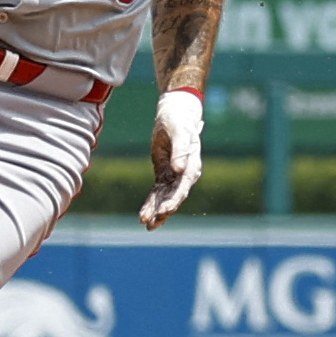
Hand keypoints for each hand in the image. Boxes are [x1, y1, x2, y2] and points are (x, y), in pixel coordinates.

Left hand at [139, 89, 203, 229]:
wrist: (176, 112)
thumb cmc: (178, 120)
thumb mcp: (178, 132)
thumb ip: (180, 151)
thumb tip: (180, 170)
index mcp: (192, 165)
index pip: (183, 188)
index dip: (173, 201)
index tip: (164, 212)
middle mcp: (185, 174)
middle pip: (174, 197)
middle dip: (163, 211)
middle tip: (150, 224)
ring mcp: (175, 175)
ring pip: (165, 198)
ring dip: (155, 211)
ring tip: (145, 224)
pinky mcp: (165, 173)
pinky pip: (158, 192)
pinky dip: (151, 203)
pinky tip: (143, 214)